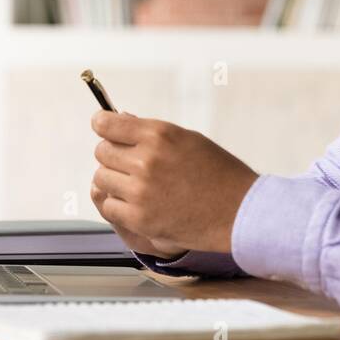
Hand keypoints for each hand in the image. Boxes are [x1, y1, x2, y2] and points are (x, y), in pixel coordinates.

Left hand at [90, 110, 258, 254]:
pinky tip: (138, 203)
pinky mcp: (139, 218)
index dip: (102, 124)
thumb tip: (120, 121)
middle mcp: (146, 160)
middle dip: (113, 155)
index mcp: (159, 134)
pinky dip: (118, 205)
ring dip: (115, 180)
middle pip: (102, 152)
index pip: (107, 124)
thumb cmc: (219, 174)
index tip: (101, 126)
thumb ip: (151, 132)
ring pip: (102, 179)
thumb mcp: (188, 140)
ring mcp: (140, 191)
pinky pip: (109, 206)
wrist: (239, 211)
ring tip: (138, 185)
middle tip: (130, 163)